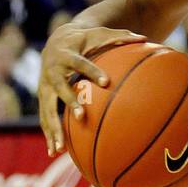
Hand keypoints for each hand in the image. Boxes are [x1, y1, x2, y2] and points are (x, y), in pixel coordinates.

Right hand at [39, 24, 144, 156]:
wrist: (56, 42)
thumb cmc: (84, 40)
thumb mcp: (100, 34)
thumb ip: (120, 36)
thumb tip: (144, 38)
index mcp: (67, 56)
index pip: (80, 63)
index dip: (92, 71)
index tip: (105, 82)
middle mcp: (52, 72)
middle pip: (59, 88)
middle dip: (70, 102)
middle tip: (82, 117)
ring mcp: (44, 87)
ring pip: (46, 109)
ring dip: (53, 128)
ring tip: (60, 149)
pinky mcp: (43, 98)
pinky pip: (44, 118)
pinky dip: (49, 134)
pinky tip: (54, 152)